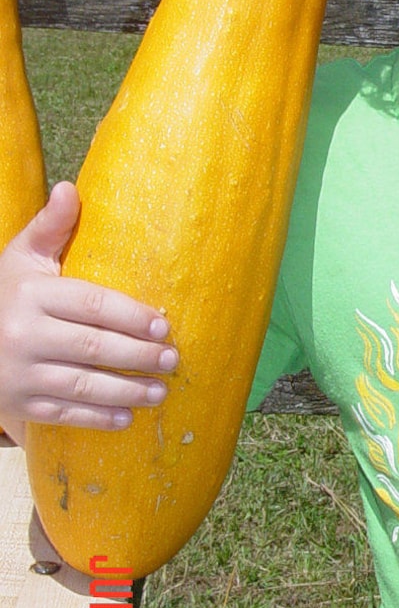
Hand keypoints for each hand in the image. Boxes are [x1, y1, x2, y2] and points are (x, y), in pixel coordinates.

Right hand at [0, 182, 176, 444]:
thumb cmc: (6, 294)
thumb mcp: (21, 258)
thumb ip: (50, 227)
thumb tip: (69, 189)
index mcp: (31, 294)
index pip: (92, 306)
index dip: (132, 316)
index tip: (164, 326)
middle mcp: (24, 334)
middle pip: (94, 347)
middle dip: (139, 356)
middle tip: (173, 360)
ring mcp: (19, 374)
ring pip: (82, 384)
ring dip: (126, 391)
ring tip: (160, 391)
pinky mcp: (18, 404)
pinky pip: (63, 413)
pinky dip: (96, 418)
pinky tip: (126, 418)